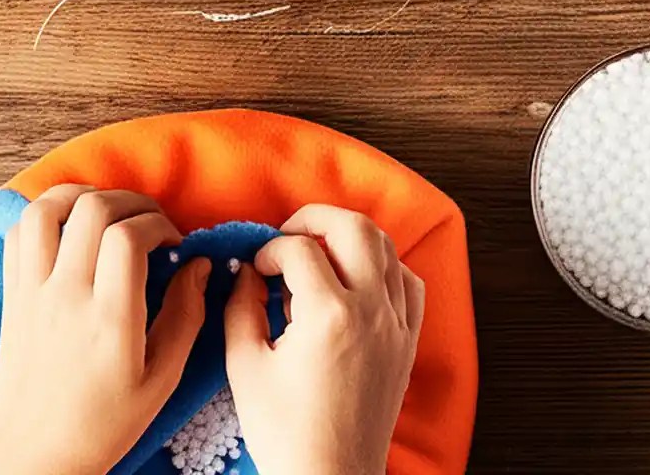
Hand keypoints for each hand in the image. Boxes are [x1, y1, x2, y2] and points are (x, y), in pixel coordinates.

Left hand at [0, 185, 211, 474]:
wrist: (37, 454)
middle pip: (91, 209)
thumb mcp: (163, 377)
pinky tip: (68, 228)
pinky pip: (18, 235)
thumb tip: (199, 265)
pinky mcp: (11, 296)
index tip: (174, 242)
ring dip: (82, 195)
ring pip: (46, 209)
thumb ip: (186, 315)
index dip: (158, 223)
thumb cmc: (105, 422)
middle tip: (149, 222)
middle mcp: (65, 297)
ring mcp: (32, 293)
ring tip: (107, 210)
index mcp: (109, 319)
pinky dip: (43, 215)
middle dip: (130, 201)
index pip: (127, 235)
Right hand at [224, 205, 425, 474]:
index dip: (268, 249)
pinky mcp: (408, 342)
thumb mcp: (245, 365)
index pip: (298, 249)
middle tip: (288, 235)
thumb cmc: (285, 432)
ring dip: (350, 238)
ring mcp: (397, 325)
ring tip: (320, 254)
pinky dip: (384, 268)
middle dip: (315, 219)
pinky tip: (357, 280)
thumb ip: (240, 306)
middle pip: (354, 227)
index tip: (256, 270)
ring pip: (387, 247)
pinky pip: (409, 283)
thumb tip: (246, 271)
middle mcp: (371, 311)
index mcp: (329, 315)